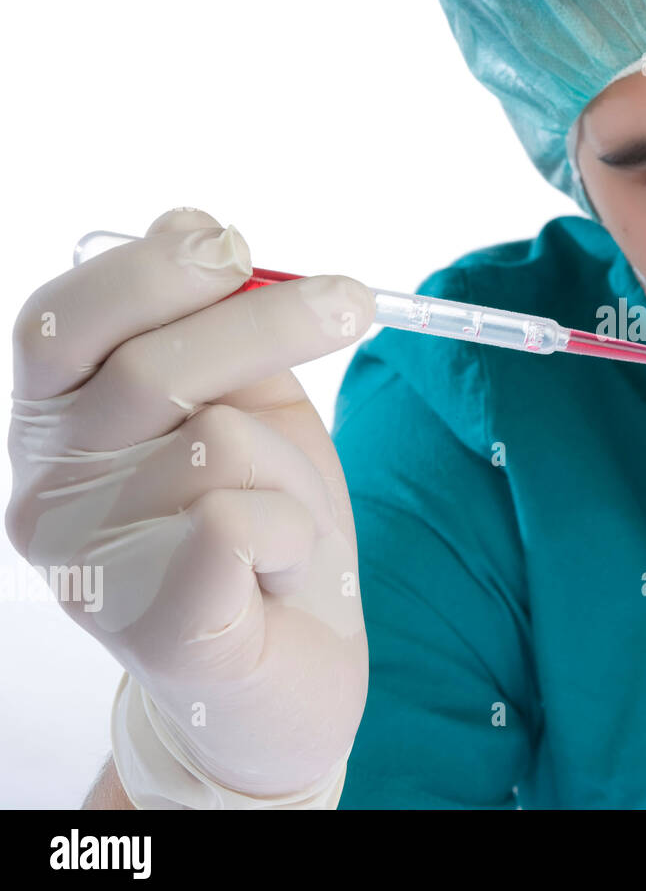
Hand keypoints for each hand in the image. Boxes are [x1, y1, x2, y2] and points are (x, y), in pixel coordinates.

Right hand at [6, 207, 375, 798]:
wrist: (295, 665)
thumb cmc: (268, 524)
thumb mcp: (244, 406)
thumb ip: (213, 328)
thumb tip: (193, 224)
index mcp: (59, 425)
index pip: (62, 320)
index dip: (151, 269)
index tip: (235, 242)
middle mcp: (48, 492)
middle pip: (146, 366)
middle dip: (267, 322)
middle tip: (352, 302)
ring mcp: (90, 569)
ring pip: (217, 442)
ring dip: (292, 468)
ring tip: (286, 519)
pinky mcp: (155, 632)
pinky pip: (238, 524)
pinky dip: (292, 532)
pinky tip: (277, 571)